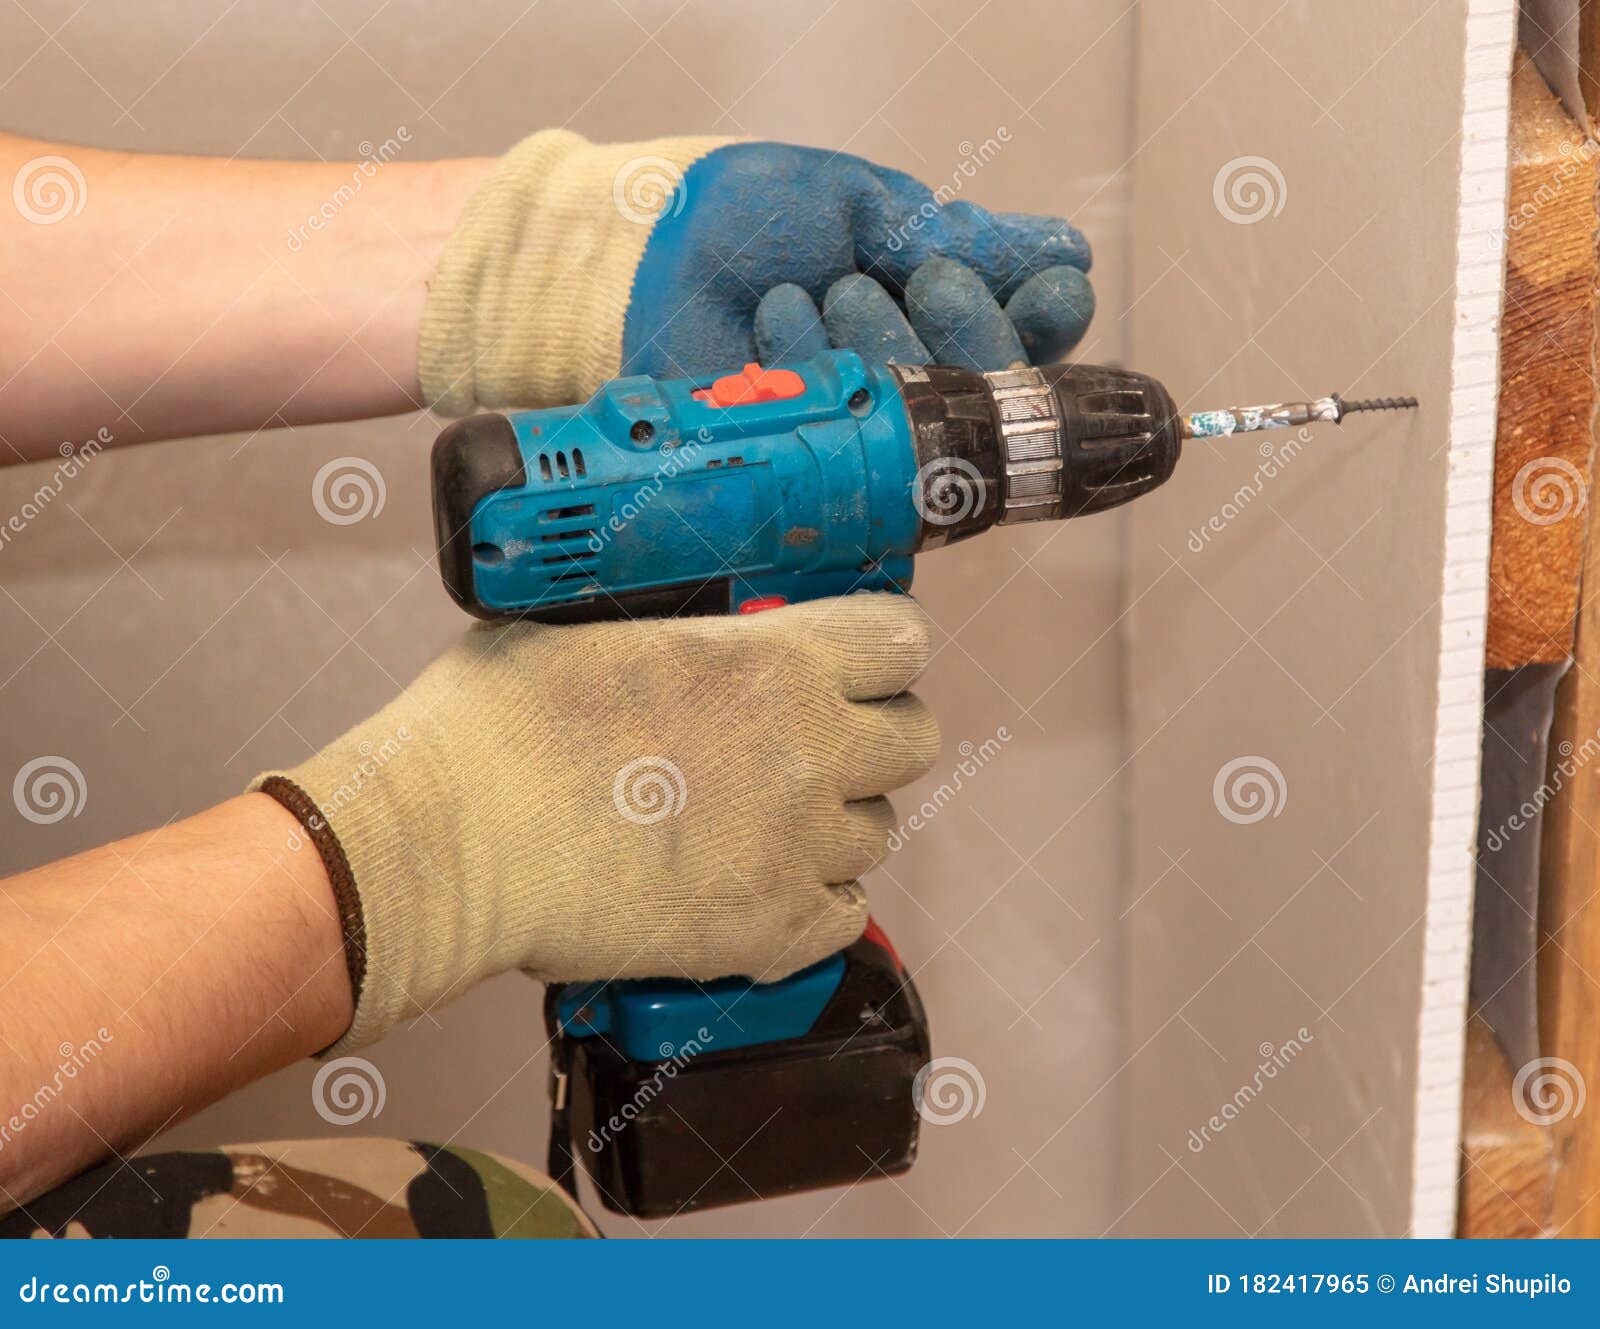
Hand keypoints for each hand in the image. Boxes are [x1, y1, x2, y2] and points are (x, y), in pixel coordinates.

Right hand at [253, 594, 939, 1052]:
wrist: (451, 841)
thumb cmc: (497, 727)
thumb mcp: (594, 629)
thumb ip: (680, 635)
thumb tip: (694, 639)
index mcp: (771, 662)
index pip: (899, 642)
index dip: (884, 650)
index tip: (865, 661)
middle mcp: (806, 752)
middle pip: (914, 740)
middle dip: (877, 734)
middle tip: (823, 742)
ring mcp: (794, 848)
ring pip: (877, 832)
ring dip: (837, 821)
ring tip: (769, 821)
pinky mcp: (766, 930)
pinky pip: (845, 915)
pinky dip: (815, 901)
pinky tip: (762, 885)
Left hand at [420, 134, 1093, 413]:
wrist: (644, 253)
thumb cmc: (749, 222)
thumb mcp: (870, 209)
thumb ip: (965, 239)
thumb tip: (1065, 255)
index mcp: (938, 325)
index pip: (1034, 349)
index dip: (1052, 328)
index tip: (1052, 290)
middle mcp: (909, 391)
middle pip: (997, 396)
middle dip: (969, 328)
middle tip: (916, 274)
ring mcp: (859, 438)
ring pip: (933, 420)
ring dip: (888, 343)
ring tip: (821, 291)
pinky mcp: (808, 476)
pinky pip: (858, 446)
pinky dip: (825, 367)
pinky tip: (781, 323)